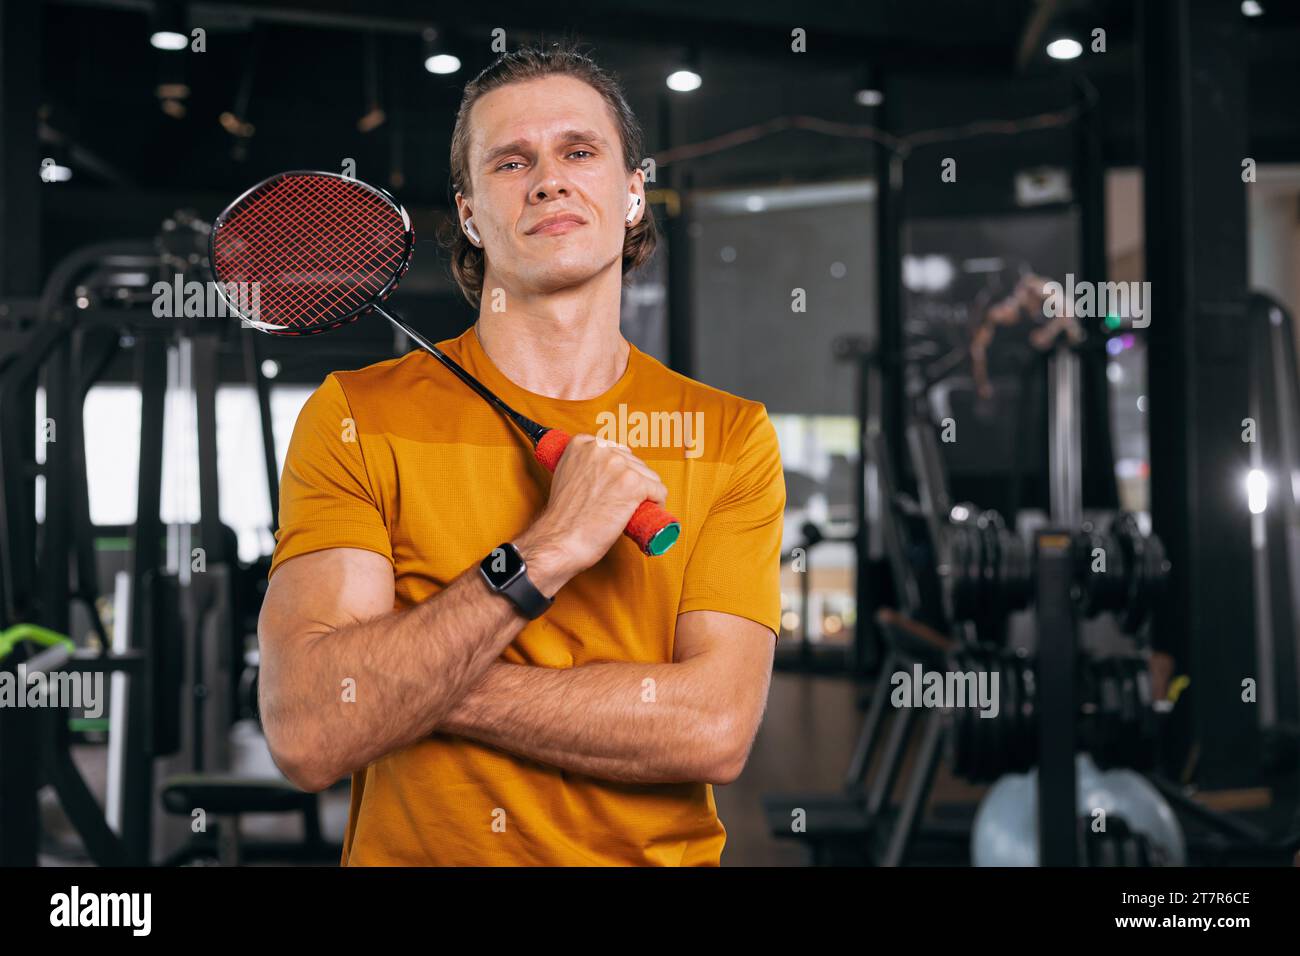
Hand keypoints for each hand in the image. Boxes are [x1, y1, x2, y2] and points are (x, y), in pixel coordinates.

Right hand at [519, 434, 668, 582]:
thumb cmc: (562, 518)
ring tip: (635, 509)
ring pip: (649, 476)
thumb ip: (582, 467)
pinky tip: (650, 510)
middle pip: (634, 463)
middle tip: (625, 502)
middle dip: (634, 482)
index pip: (616, 451)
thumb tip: (603, 473)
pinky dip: (658, 502)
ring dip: (646, 492)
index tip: (618, 484)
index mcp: (582, 444)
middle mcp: (600, 450)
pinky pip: (659, 490)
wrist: (560, 540)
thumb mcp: (566, 477)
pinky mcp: (633, 484)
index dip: (620, 470)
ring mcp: (618, 466)